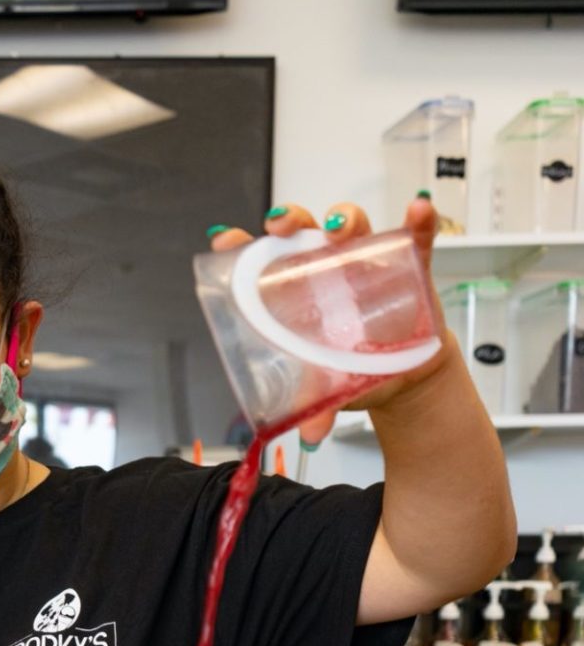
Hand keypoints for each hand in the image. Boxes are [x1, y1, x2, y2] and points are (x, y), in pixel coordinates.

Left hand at [210, 198, 450, 448]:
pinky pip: (417, 237)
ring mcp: (368, 263)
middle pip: (304, 231)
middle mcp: (328, 268)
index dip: (243, 247)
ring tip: (338, 227)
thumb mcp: (329, 389)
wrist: (403, 378)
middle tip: (281, 227)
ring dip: (345, 217)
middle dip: (291, 220)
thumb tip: (311, 434)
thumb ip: (317, 406)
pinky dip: (419, 221)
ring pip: (354, 225)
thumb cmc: (355, 370)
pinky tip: (418, 210)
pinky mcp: (410, 266)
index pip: (264, 262)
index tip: (225, 241)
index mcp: (298, 293)